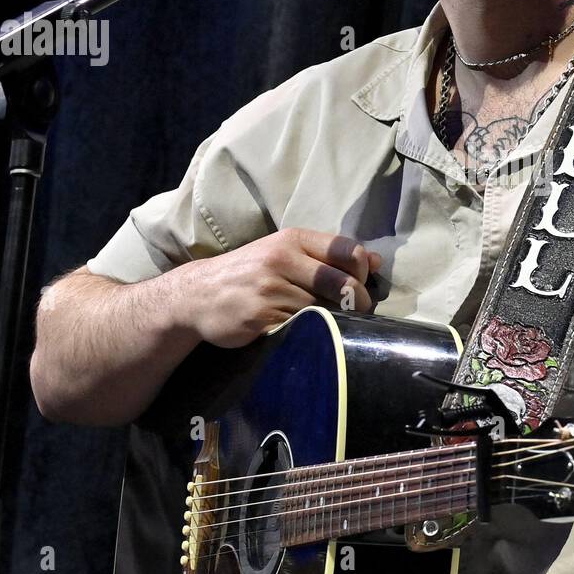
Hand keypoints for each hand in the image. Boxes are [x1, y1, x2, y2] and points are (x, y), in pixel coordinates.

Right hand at [172, 229, 383, 348]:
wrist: (198, 294)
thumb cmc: (251, 272)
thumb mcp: (286, 252)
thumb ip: (328, 255)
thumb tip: (375, 261)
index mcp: (292, 239)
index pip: (347, 250)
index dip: (362, 272)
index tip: (361, 285)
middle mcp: (281, 260)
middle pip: (341, 283)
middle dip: (358, 302)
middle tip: (357, 313)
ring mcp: (270, 290)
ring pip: (323, 309)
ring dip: (333, 320)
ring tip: (329, 322)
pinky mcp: (260, 318)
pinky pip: (300, 329)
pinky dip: (310, 333)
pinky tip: (306, 333)